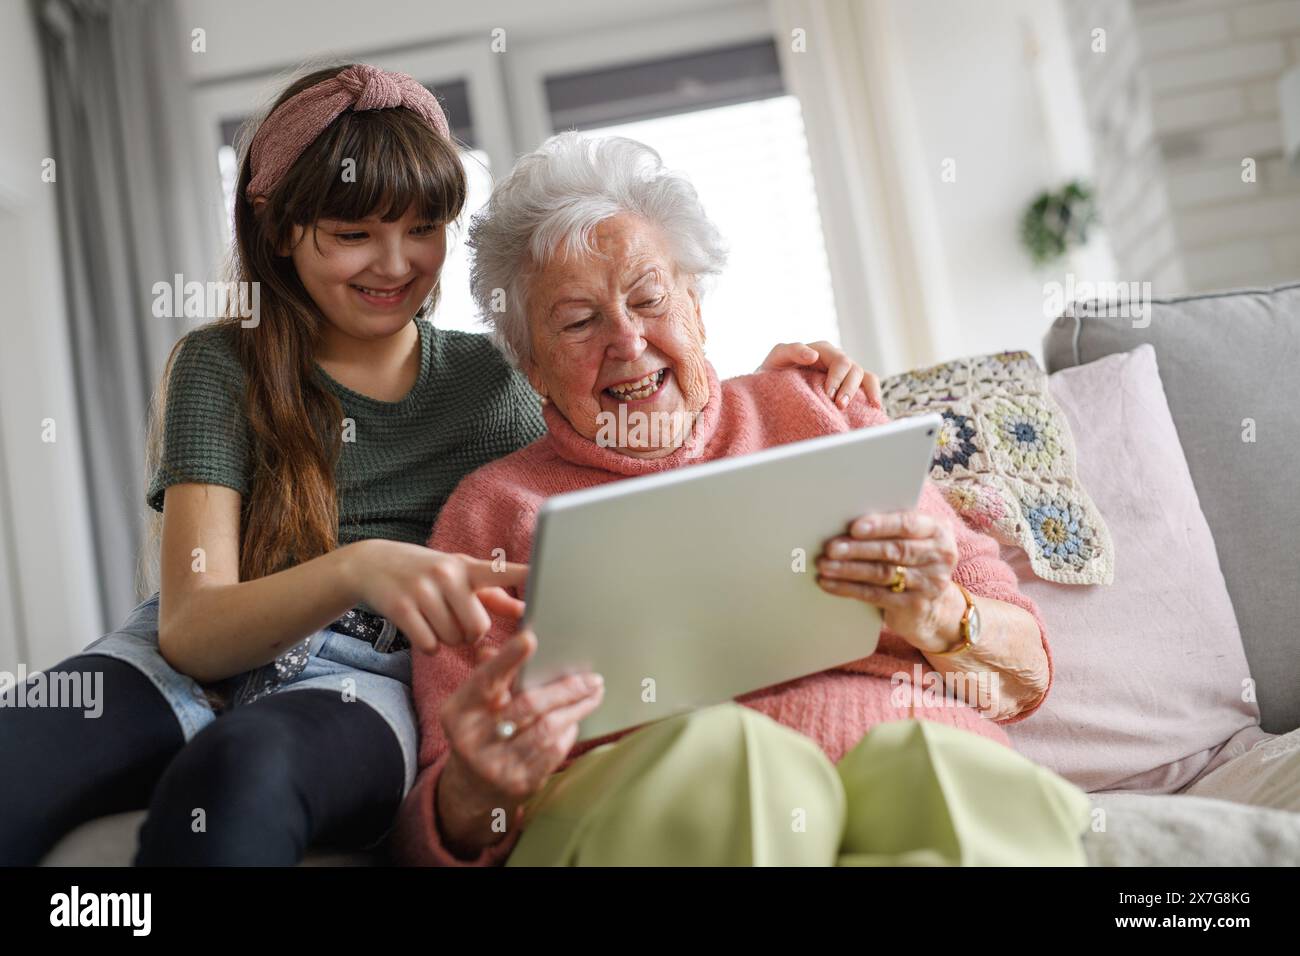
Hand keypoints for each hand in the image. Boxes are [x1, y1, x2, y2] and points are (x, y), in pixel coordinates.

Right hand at [346, 540, 527, 653]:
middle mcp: (448, 575)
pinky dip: (428, 646)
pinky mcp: (401, 608)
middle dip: (470, 634)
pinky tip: (420, 628)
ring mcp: (423, 590)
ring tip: (436, 620)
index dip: (526, 577)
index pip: (501, 572)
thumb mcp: (460, 575)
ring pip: (453, 639)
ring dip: (447, 640)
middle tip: (456, 621)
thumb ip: (494, 596)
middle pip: (478, 628)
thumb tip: (526, 612)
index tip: (551, 577)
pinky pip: (429, 645)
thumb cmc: (427, 571)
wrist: (373, 563)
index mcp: (467, 567)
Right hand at [441, 629, 603, 814]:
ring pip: (547, 729)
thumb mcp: (473, 704)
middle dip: (565, 689)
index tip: (530, 638)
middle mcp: (473, 740)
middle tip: (591, 678)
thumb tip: (518, 639)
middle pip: (527, 705)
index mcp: (458, 712)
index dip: (508, 658)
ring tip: (594, 694)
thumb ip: (491, 672)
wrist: (471, 791)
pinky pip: (554, 752)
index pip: (485, 680)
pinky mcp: (520, 784)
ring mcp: (496, 766)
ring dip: (576, 709)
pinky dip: (569, 732)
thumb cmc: (479, 731)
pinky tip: (575, 720)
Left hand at [757, 340, 882, 408]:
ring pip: (865, 378)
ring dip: (864, 394)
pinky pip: (868, 388)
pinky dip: (874, 396)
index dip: (837, 378)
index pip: (839, 361)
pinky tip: (875, 409)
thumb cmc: (772, 372)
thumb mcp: (776, 358)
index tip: (829, 395)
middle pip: (854, 370)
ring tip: (852, 409)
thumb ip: (791, 350)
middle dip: (849, 388)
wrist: (770, 389)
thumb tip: (814, 355)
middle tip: (839, 405)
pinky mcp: (848, 388)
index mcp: (822, 350)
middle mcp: (836, 360)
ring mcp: (844, 374)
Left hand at [814, 509, 964, 653]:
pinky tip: (829, 584)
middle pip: (893, 550)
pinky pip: (875, 595)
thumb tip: (842, 522)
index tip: (854, 528)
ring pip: (882, 573)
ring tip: (824, 565)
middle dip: (858, 549)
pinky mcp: (914, 606)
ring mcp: (929, 583)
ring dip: (848, 569)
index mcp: (938, 531)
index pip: (908, 524)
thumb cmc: (913, 562)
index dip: (880, 525)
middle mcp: (939, 556)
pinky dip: (848, 588)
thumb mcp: (912, 541)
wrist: (935, 607)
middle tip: (830, 548)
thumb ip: (890, 529)